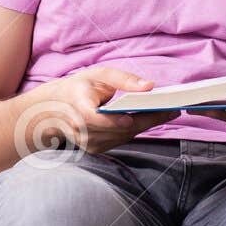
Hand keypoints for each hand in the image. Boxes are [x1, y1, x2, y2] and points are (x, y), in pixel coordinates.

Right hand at [21, 66, 178, 155]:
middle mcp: (83, 130)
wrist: (52, 111)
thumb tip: (150, 86)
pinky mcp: (96, 150)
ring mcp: (89, 143)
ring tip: (167, 112)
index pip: (99, 119)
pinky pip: (121, 140)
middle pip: (122, 128)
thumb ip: (123, 79)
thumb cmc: (77, 88)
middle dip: (149, 119)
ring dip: (146, 125)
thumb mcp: (97, 75)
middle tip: (173, 109)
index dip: (121, 119)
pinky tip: (149, 119)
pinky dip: (135, 129)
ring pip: (125, 136)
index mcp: (79, 108)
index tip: (142, 115)